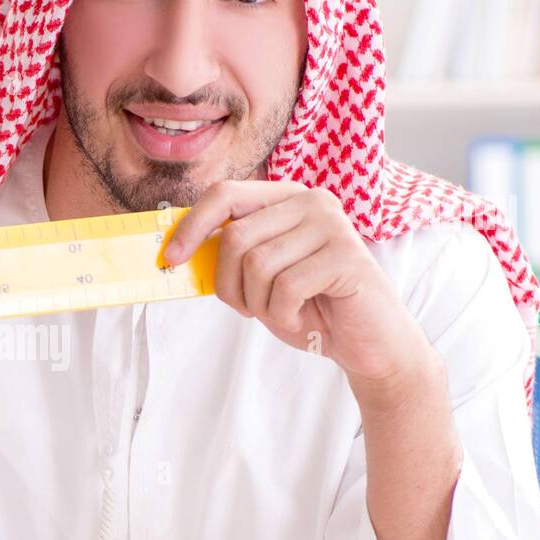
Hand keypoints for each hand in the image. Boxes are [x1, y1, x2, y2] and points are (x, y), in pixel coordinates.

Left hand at [161, 179, 435, 388]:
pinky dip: (283, 314)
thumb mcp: (261, 280)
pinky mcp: (347, 255)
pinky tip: (303, 318)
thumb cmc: (311, 309)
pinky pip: (286, 286)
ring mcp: (332, 224)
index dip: (191, 227)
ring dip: (259, 303)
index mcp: (286, 198)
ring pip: (257, 264)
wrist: (368, 345)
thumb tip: (175, 251)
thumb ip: (230, 258)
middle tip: (248, 309)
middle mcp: (311, 200)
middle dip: (229, 285)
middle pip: (235, 237)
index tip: (170, 259)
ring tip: (283, 312)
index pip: (224, 194)